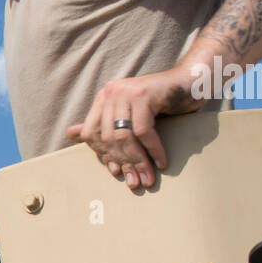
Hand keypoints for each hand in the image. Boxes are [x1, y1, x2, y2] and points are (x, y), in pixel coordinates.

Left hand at [66, 68, 196, 189]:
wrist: (191, 80)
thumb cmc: (162, 101)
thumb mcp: (130, 114)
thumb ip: (102, 124)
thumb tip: (70, 134)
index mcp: (103, 99)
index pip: (92, 134)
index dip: (104, 155)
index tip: (118, 172)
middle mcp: (111, 93)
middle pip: (108, 138)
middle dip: (124, 163)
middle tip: (136, 182)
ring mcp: (126, 92)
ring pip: (124, 136)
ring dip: (138, 161)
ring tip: (148, 177)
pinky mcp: (143, 95)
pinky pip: (143, 131)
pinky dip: (153, 150)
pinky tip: (161, 162)